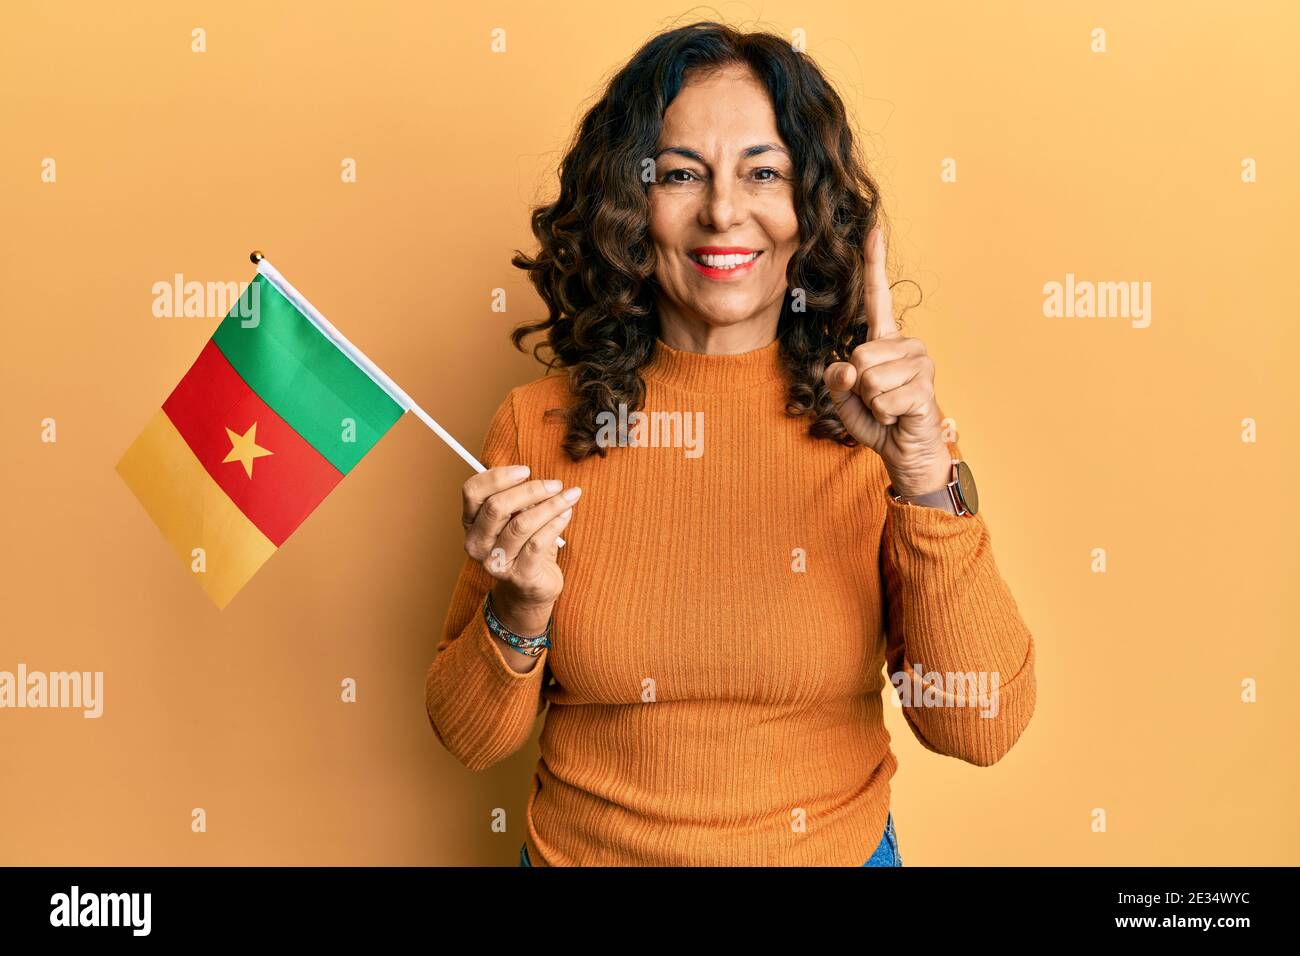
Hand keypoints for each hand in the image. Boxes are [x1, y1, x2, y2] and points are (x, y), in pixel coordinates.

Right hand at [461, 465, 580, 633]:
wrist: (530, 588)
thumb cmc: (524, 546)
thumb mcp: (514, 519)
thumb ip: (516, 499)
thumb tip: (537, 478)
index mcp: (471, 523)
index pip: (473, 491)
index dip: (498, 476)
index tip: (526, 470)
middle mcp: (477, 544)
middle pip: (497, 506)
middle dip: (530, 490)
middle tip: (555, 484)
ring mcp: (496, 561)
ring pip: (521, 524)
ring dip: (549, 505)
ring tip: (568, 496)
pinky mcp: (519, 575)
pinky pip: (537, 543)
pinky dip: (555, 523)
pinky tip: (566, 513)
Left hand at [823, 226, 952, 496]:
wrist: (906, 452)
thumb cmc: (877, 420)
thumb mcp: (845, 398)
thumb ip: (835, 378)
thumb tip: (850, 368)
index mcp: (885, 340)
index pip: (878, 297)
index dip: (874, 265)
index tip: (873, 231)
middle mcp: (907, 344)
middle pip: (858, 355)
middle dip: (857, 386)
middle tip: (876, 399)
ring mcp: (920, 363)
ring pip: (868, 378)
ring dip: (870, 402)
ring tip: (888, 408)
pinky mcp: (924, 387)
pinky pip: (883, 398)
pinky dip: (882, 415)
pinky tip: (897, 416)